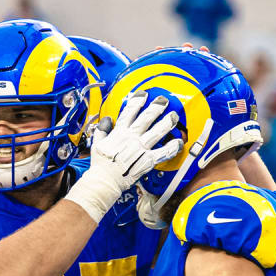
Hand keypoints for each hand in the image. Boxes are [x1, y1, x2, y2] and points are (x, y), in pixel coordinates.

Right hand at [67, 94, 181, 221]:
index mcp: (119, 132)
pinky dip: (171, 148)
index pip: (129, 112)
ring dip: (167, 123)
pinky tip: (178, 143)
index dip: (137, 101)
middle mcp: (132, 137)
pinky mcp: (147, 160)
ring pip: (157, 132)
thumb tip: (106, 119)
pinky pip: (162, 153)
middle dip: (156, 107)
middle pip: (147, 118)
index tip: (143, 94)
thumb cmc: (100, 164)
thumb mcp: (96, 143)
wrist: (105, 180)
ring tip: (174, 116)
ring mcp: (140, 148)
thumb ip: (102, 130)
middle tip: (163, 100)